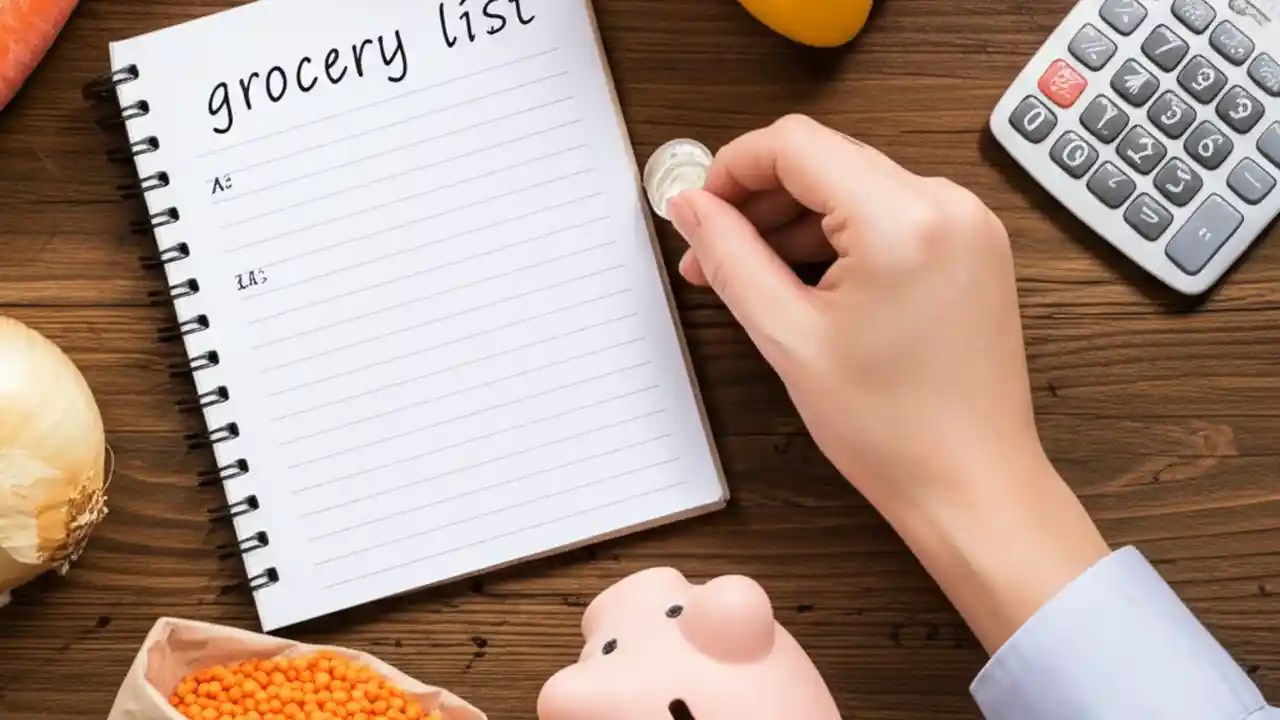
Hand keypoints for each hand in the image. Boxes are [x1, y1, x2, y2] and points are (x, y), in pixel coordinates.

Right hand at [666, 115, 1108, 651]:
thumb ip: (731, 258)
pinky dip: (839, 235)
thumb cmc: (895, 431)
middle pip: (825, 159)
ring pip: (855, 185)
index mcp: (903, 220)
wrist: (972, 486)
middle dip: (758, 198)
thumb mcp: (789, 338)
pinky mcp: (972, 247)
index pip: (795, 145)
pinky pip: (889, 213)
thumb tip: (692, 207)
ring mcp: (967, 224)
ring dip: (795, 219)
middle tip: (709, 248)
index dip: (731, 167)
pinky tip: (802, 279)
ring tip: (748, 273)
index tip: (698, 206)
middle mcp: (946, 204)